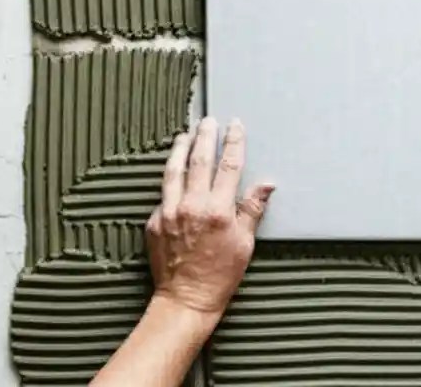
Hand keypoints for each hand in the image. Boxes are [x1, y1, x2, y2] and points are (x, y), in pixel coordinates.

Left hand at [145, 117, 273, 318]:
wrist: (186, 299)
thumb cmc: (220, 274)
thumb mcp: (245, 242)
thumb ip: (252, 208)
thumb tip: (266, 184)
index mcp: (218, 210)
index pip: (228, 165)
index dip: (233, 142)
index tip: (235, 126)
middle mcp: (191, 206)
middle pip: (199, 160)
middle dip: (205, 136)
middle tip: (208, 120)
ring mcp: (169, 213)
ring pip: (173, 171)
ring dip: (180, 149)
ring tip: (184, 134)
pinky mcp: (154, 222)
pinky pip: (163, 194)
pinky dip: (170, 180)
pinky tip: (174, 172)